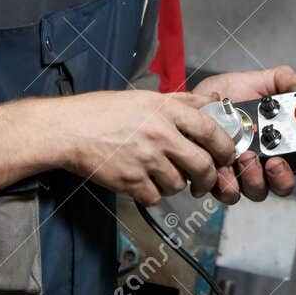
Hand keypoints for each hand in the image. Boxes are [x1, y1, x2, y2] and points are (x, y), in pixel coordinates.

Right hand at [53, 89, 234, 205]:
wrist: (69, 130)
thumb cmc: (103, 111)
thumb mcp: (145, 97)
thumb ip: (182, 101)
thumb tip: (211, 100)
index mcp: (165, 111)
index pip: (210, 130)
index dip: (225, 146)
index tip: (226, 155)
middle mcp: (159, 135)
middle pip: (202, 165)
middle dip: (208, 176)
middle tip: (203, 179)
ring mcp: (145, 160)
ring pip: (179, 184)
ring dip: (175, 183)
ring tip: (161, 173)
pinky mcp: (130, 181)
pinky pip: (156, 197)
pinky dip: (153, 194)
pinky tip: (143, 182)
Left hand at [192, 65, 295, 204]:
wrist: (193, 102)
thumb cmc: (227, 94)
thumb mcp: (257, 80)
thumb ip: (283, 80)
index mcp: (280, 140)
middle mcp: (265, 162)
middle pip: (284, 184)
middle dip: (283, 177)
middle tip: (274, 160)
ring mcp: (243, 174)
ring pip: (258, 191)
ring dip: (254, 178)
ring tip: (244, 156)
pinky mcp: (220, 180)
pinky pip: (228, 193)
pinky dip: (227, 183)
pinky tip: (222, 166)